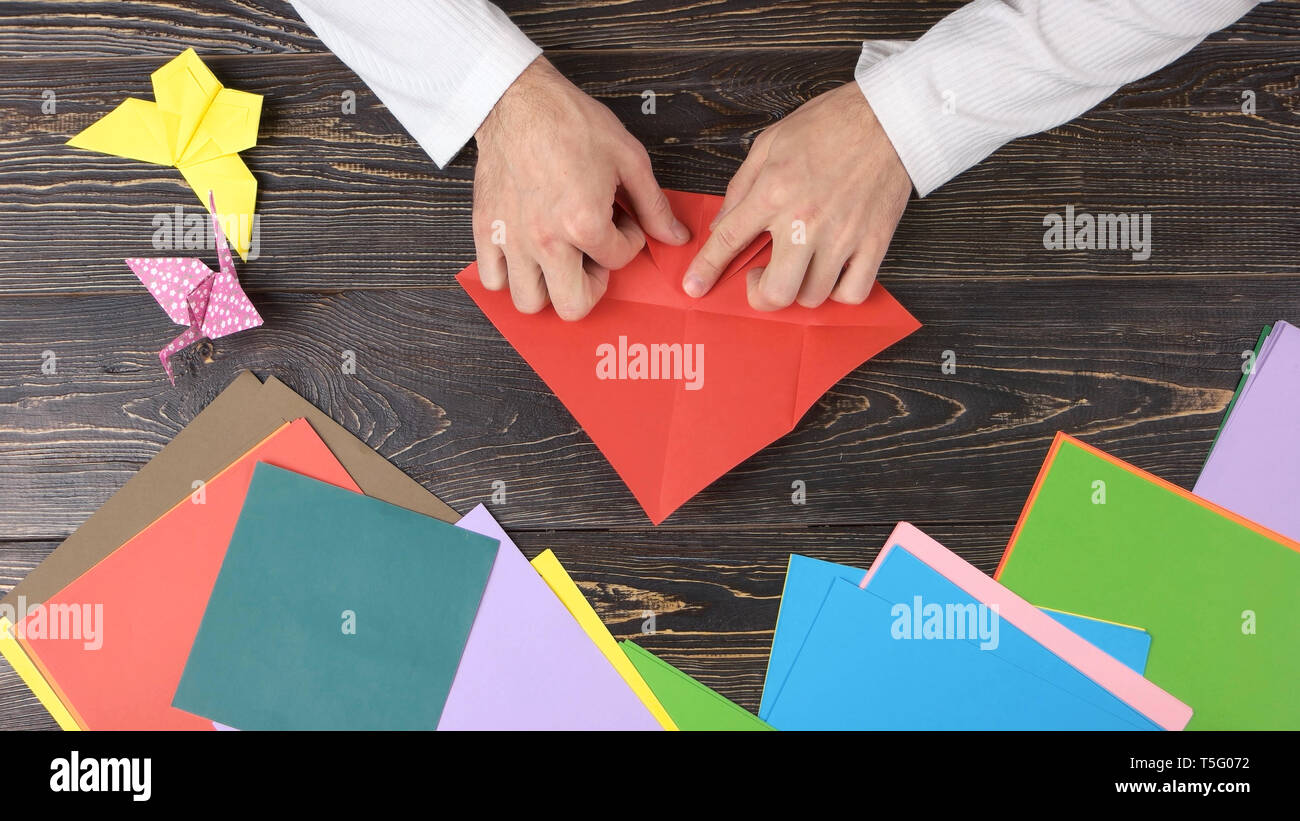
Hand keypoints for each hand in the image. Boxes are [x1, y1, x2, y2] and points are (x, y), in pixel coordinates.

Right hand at [473, 56, 689, 319]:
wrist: (519, 101)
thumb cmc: (571, 123)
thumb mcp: (628, 159)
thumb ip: (653, 206)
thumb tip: (676, 236)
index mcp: (584, 223)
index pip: (617, 261)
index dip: (627, 240)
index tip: (619, 219)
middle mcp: (546, 240)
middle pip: (571, 306)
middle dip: (590, 286)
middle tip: (591, 257)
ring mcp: (512, 239)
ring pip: (529, 302)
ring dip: (548, 288)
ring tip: (558, 258)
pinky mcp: (486, 230)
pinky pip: (493, 279)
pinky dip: (508, 275)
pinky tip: (524, 253)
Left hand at [682, 82, 910, 309]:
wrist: (889, 115)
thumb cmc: (831, 123)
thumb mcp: (771, 142)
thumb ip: (742, 186)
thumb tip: (723, 223)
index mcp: (774, 192)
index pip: (728, 241)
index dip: (706, 269)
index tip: (695, 287)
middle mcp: (806, 221)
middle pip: (776, 292)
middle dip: (760, 296)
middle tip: (760, 280)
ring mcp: (843, 236)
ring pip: (813, 297)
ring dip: (799, 290)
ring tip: (799, 269)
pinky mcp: (874, 242)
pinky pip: (853, 292)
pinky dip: (839, 292)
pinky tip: (832, 274)